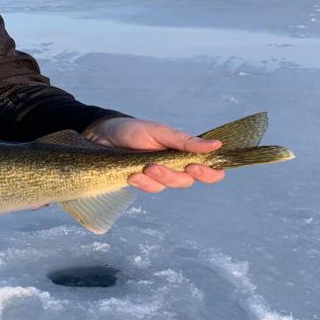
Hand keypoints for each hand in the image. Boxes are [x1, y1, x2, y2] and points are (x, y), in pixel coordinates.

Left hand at [82, 117, 226, 193]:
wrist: (103, 136)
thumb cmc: (134, 130)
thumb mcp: (160, 131)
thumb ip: (185, 141)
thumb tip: (216, 146)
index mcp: (185, 152)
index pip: (209, 169)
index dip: (209, 173)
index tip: (195, 166)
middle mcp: (176, 166)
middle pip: (188, 180)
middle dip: (174, 175)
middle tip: (158, 165)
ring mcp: (160, 176)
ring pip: (169, 185)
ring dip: (158, 178)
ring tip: (144, 167)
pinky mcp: (144, 183)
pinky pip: (151, 189)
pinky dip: (143, 183)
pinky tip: (133, 175)